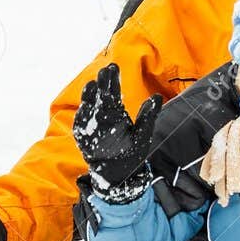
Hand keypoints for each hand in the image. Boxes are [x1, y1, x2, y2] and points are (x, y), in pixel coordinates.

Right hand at [73, 63, 160, 195]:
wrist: (118, 174)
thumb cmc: (130, 153)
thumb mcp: (143, 135)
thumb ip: (148, 116)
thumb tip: (157, 96)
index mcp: (116, 111)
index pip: (113, 91)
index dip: (112, 78)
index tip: (113, 66)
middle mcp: (102, 115)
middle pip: (100, 95)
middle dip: (102, 82)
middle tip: (104, 70)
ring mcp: (92, 125)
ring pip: (89, 106)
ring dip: (90, 95)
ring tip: (93, 85)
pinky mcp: (83, 137)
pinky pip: (82, 125)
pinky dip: (82, 116)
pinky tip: (85, 107)